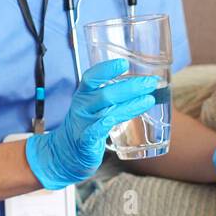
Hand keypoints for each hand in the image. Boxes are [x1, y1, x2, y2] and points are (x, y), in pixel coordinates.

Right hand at [23, 57, 158, 188]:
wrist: (65, 152)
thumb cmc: (86, 125)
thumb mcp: (94, 105)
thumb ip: (114, 95)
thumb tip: (144, 85)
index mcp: (84, 94)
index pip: (92, 77)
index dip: (106, 69)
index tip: (124, 63)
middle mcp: (83, 106)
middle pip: (105, 93)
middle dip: (130, 87)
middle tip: (150, 83)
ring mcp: (84, 123)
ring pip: (107, 111)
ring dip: (130, 105)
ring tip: (149, 99)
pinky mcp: (86, 140)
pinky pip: (97, 131)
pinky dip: (106, 124)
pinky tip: (122, 119)